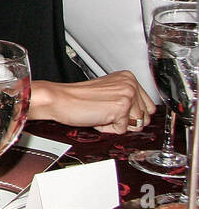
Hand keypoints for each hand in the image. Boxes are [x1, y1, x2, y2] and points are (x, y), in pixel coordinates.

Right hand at [31, 72, 155, 133]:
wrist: (59, 100)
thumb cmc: (77, 99)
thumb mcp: (108, 93)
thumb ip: (127, 100)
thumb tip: (142, 118)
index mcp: (128, 78)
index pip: (148, 106)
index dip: (130, 114)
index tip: (113, 110)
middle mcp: (130, 84)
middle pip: (144, 117)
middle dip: (125, 120)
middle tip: (104, 111)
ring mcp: (127, 95)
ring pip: (135, 124)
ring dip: (116, 125)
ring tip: (100, 114)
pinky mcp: (121, 108)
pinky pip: (122, 130)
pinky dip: (109, 129)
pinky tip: (97, 118)